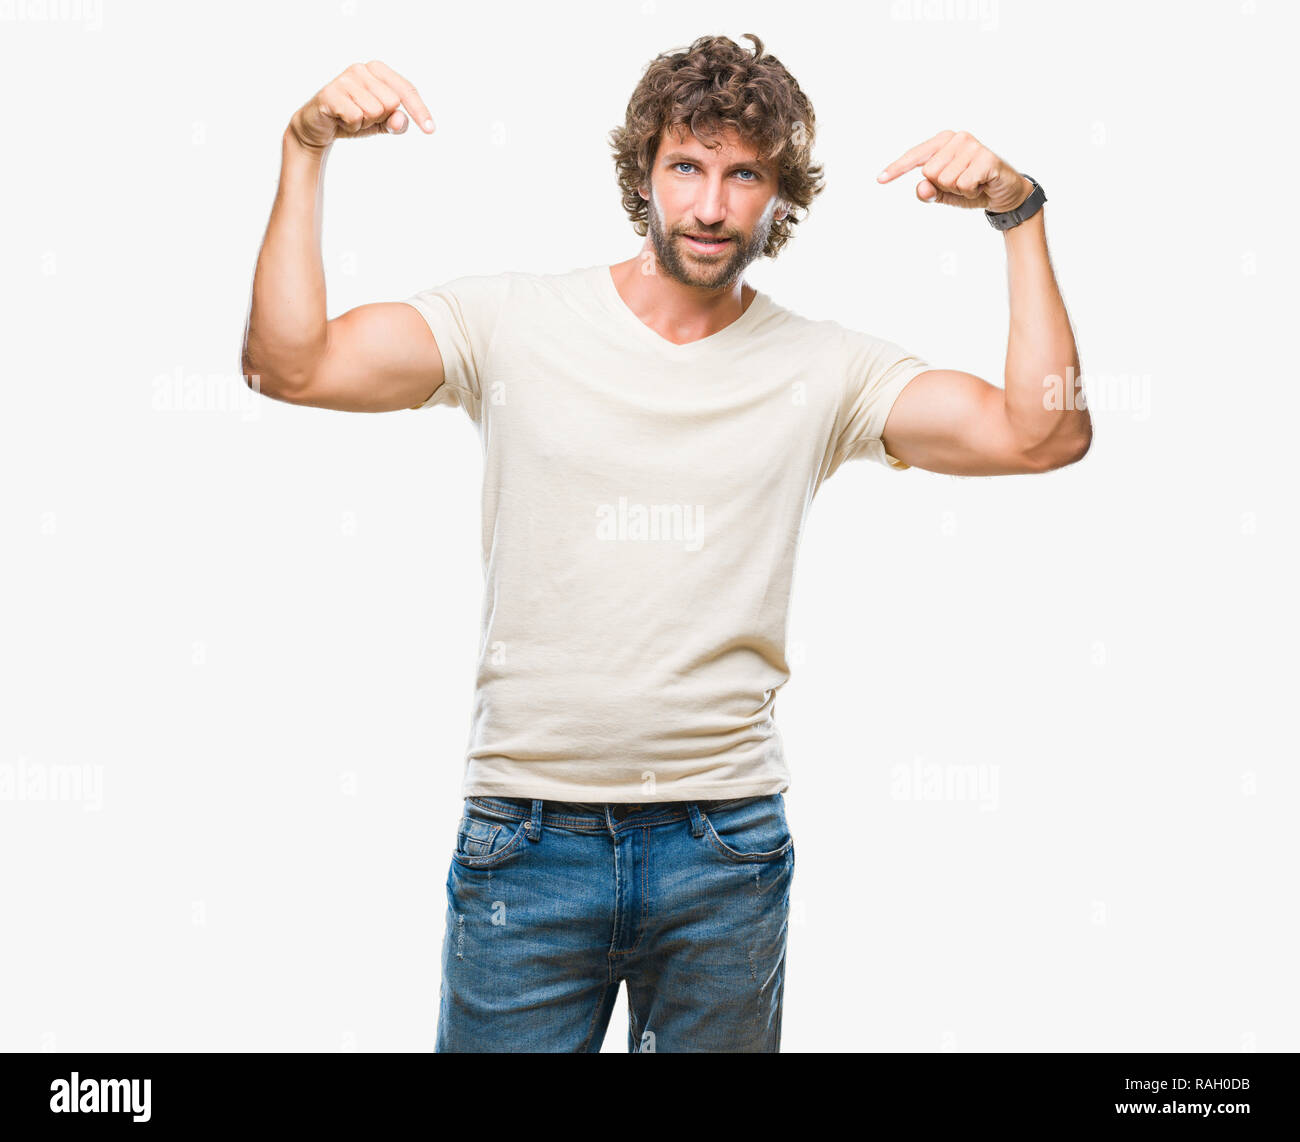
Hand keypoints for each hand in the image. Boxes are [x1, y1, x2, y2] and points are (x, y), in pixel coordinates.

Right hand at [287, 61, 434, 151]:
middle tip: (363, 117)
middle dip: (380, 118)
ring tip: (351, 117)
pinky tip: (340, 120)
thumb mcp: (381, 123)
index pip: (406, 90)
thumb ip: (396, 123)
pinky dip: (351, 126)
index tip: (431, 130)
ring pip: (374, 111)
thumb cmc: (354, 119)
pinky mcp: (331, 93)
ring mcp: (345, 79)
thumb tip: (400, 118)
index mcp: (377, 70)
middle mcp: (361, 69)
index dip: (420, 111)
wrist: (318, 126)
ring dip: (365, 123)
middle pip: (391, 103)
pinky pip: (356, 117)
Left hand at [877, 130, 1029, 211]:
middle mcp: (957, 138)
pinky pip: (963, 185)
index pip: (915, 156)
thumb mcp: (945, 193)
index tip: (880, 179)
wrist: (1005, 193)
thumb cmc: (973, 188)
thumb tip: (922, 188)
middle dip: (944, 186)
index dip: (897, 169)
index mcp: (943, 142)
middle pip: (929, 173)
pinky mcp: (986, 158)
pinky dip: (971, 193)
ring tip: (973, 184)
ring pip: (945, 180)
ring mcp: (972, 146)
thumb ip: (929, 191)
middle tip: (963, 183)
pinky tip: (982, 185)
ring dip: (959, 190)